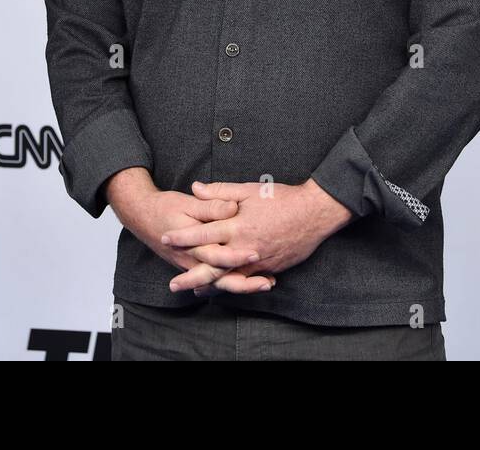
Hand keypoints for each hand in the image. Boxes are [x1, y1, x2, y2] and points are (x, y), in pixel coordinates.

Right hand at [114, 183, 272, 293]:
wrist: (141, 216)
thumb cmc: (165, 207)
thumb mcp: (188, 203)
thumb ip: (211, 206)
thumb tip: (232, 207)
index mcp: (192, 244)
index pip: (216, 255)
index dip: (236, 256)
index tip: (256, 254)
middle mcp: (193, 260)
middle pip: (221, 278)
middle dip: (245, 282)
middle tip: (268, 283)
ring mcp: (193, 266)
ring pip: (219, 282)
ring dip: (243, 284)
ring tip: (267, 284)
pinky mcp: (195, 266)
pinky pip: (215, 279)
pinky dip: (232, 281)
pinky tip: (252, 280)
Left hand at [162, 179, 352, 295]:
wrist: (315, 213)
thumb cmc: (282, 198)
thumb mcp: (249, 190)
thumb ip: (220, 192)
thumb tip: (196, 188)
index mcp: (237, 226)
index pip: (202, 233)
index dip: (182, 237)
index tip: (165, 239)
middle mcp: (244, 248)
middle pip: (211, 266)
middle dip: (191, 275)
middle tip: (173, 284)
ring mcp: (258, 261)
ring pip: (229, 278)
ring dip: (210, 285)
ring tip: (194, 290)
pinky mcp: (270, 267)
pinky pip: (248, 281)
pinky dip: (233, 286)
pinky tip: (224, 289)